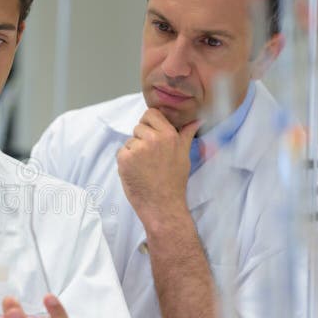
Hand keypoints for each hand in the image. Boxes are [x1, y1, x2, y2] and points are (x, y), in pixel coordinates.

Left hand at [116, 108, 200, 226]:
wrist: (162, 204)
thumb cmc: (174, 181)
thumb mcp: (184, 155)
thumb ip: (186, 134)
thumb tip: (196, 120)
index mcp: (169, 135)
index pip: (150, 113)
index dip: (149, 123)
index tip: (152, 135)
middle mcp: (153, 138)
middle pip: (138, 127)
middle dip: (142, 138)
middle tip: (150, 157)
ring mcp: (137, 148)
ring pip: (130, 140)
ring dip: (133, 150)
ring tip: (144, 166)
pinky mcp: (124, 158)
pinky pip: (121, 152)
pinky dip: (125, 161)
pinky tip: (136, 171)